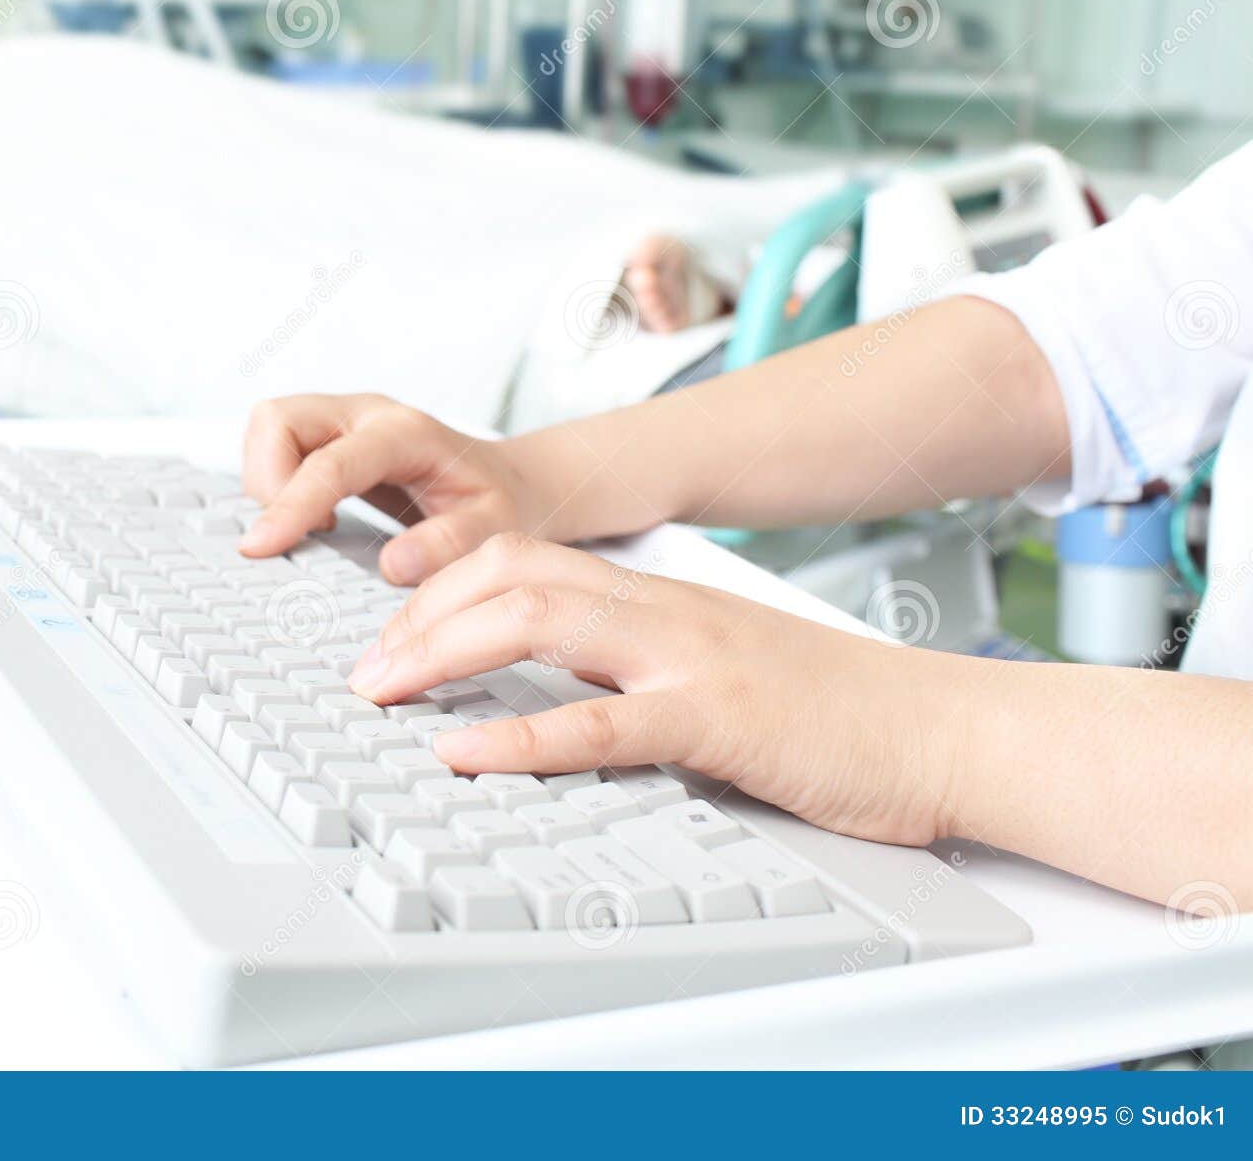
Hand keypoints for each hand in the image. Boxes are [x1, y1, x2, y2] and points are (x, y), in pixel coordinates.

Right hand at [238, 395, 552, 585]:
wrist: (508, 482)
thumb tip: (393, 564)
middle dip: (267, 480)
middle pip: (278, 420)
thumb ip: (451, 545)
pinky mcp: (329, 436)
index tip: (260, 546)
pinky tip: (315, 517)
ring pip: (268, 428)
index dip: (290, 503)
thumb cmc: (500, 503)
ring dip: (269, 482)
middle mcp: (368, 414)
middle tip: (304, 534)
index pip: (331, 462)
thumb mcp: (495, 529)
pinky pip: (276, 445)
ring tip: (315, 526)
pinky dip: (276, 483)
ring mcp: (344, 420)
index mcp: (406, 434)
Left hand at [348, 533, 960, 847]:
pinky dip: (521, 736)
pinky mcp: (718, 719)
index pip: (524, 559)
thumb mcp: (718, 671)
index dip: (444, 590)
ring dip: (443, 650)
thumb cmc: (836, 710)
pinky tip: (465, 750)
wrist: (941, 729)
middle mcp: (662, 612)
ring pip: (538, 620)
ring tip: (383, 690)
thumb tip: (561, 699)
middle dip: (421, 613)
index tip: (395, 638)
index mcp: (657, 599)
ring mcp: (687, 658)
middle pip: (511, 571)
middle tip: (368, 669)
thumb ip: (639, 672)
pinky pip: (601, 722)